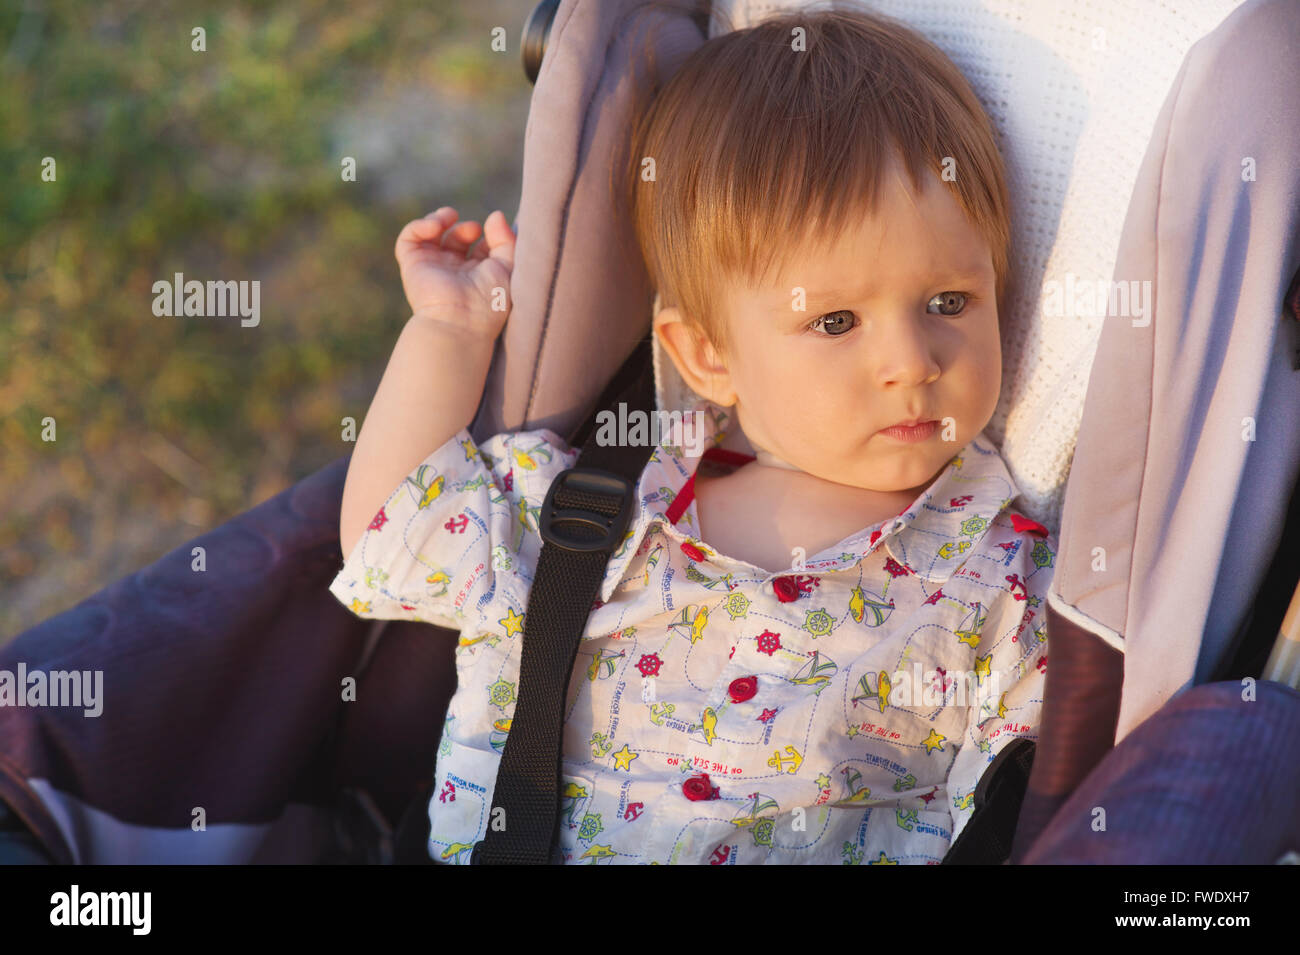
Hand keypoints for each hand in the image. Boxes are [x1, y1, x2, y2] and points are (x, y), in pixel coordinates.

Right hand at [394, 206, 515, 335]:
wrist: (460, 322)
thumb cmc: (489, 301)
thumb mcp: (508, 267)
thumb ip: (506, 240)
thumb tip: (496, 215)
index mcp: (479, 276)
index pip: (481, 247)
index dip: (489, 235)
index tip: (494, 230)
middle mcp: (455, 273)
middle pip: (456, 240)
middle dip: (464, 228)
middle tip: (473, 230)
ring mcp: (433, 268)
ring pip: (430, 236)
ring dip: (439, 219)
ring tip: (449, 216)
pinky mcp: (413, 265)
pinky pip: (408, 239)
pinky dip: (419, 225)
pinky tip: (435, 226)